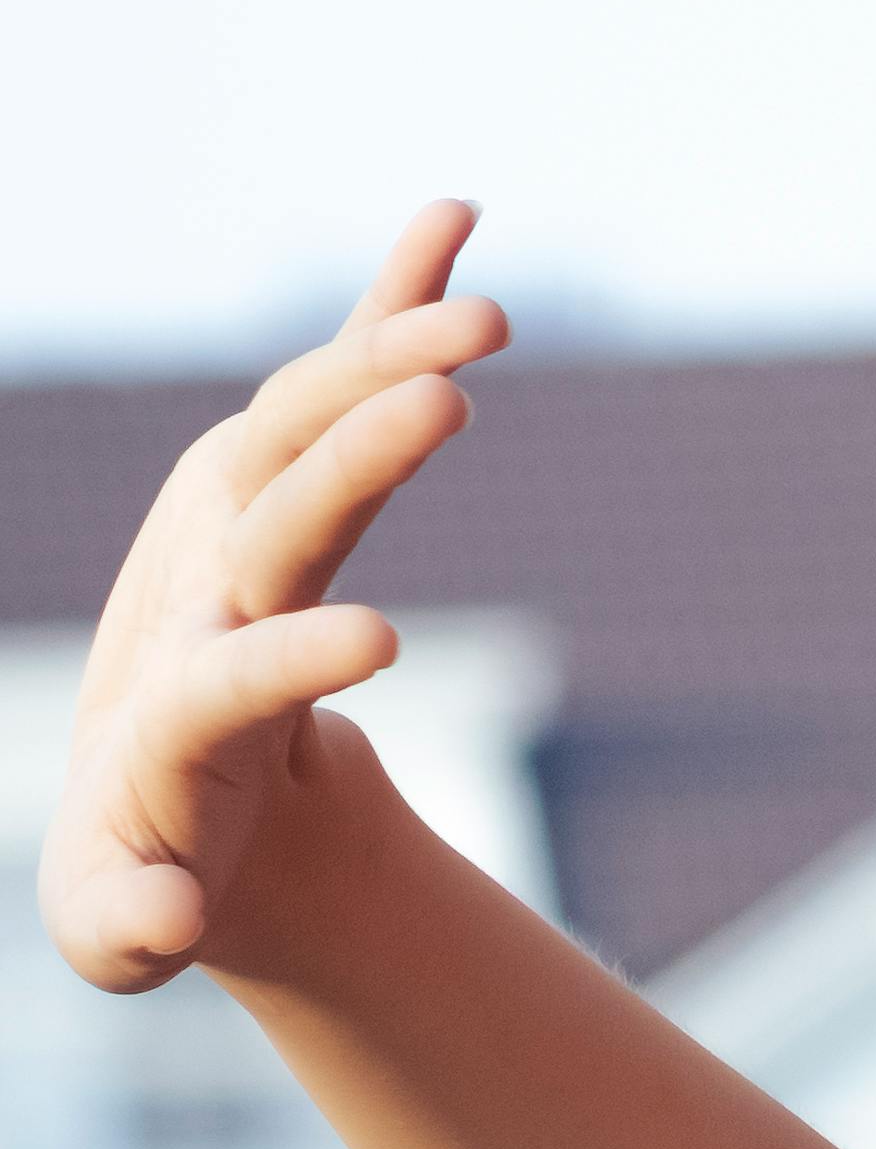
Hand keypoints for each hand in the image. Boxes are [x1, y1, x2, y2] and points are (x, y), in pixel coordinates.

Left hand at [38, 202, 508, 994]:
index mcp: (171, 704)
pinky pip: (340, 378)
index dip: (292, 655)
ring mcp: (240, 522)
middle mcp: (201, 592)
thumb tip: (166, 917)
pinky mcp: (286, 485)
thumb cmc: (144, 864)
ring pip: (309, 428)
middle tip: (443, 401)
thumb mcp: (117, 926)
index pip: (227, 667)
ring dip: (386, 361)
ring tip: (486, 316)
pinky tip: (453, 219)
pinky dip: (389, 299)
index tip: (383, 643)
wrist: (159, 785)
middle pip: (271, 513)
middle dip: (351, 458)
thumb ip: (124, 928)